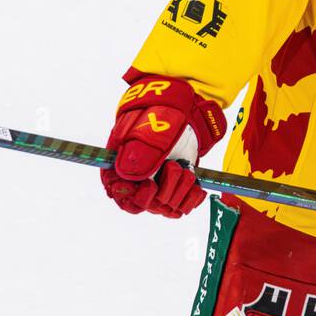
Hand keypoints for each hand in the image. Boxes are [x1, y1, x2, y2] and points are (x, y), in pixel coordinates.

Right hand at [99, 69, 225, 217]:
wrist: (185, 109)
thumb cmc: (161, 113)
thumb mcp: (151, 129)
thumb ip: (141, 151)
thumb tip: (128, 174)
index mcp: (121, 164)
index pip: (119, 195)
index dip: (133, 197)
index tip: (150, 185)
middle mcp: (137, 178)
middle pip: (145, 204)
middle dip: (163, 191)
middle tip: (174, 167)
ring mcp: (157, 183)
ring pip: (164, 206)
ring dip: (179, 189)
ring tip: (185, 168)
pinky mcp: (175, 186)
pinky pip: (181, 206)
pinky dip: (191, 198)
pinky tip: (196, 184)